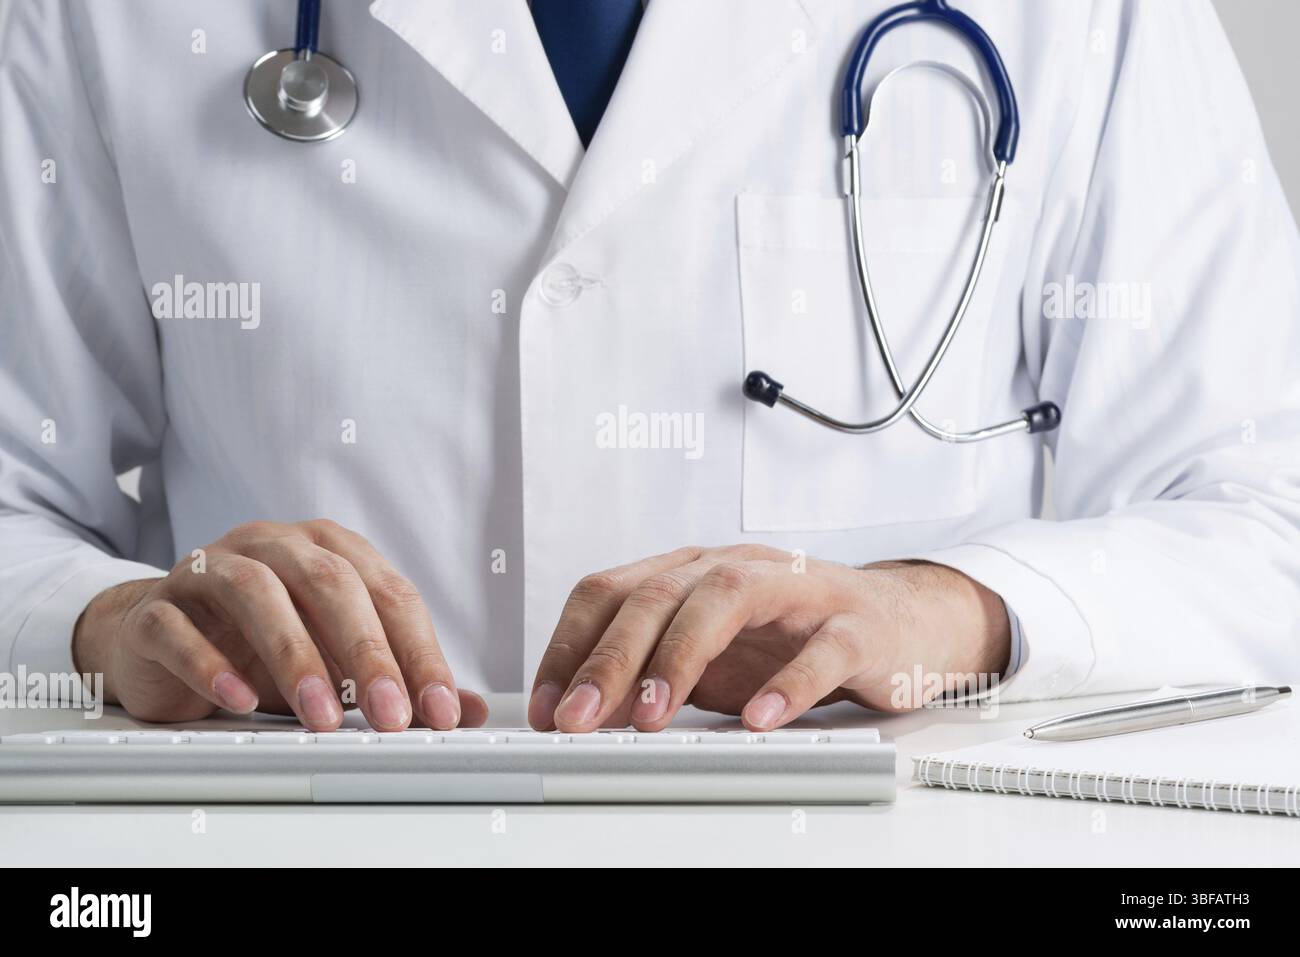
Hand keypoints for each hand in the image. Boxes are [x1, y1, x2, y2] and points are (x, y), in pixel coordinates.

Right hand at [73, 520, 487, 730]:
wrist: (159, 638)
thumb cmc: (259, 643)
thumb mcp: (337, 661)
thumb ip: (401, 678)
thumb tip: (468, 710)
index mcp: (329, 549)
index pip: (389, 593)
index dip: (419, 652)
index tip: (441, 709)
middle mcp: (274, 545)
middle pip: (330, 583)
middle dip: (368, 654)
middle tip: (391, 716)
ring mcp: (211, 567)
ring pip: (257, 593)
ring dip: (295, 657)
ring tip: (320, 717)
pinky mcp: (158, 605)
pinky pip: (181, 626)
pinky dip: (211, 662)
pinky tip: (240, 700)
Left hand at [528, 545, 1009, 731]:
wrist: (900, 622)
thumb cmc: (795, 634)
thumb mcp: (713, 652)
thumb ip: (655, 671)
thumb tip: (583, 715)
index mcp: (694, 570)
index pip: (612, 590)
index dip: (572, 645)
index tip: (548, 705)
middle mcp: (737, 568)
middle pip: (660, 594)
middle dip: (610, 659)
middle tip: (579, 719)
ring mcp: (797, 591)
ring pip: (727, 601)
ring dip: (679, 658)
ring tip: (650, 716)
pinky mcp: (854, 625)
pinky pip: (819, 648)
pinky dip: (788, 683)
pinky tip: (759, 719)